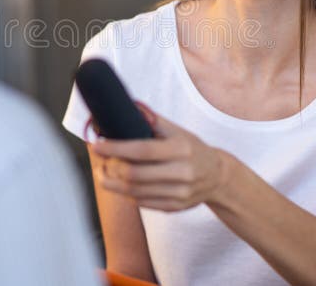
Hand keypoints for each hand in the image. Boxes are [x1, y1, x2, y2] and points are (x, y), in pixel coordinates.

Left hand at [91, 102, 231, 210]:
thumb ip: (153, 121)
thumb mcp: (177, 131)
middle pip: (136, 175)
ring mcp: (180, 193)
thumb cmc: (191, 148)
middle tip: (99, 162)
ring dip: (113, 184)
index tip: (97, 146)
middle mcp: (182, 173)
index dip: (116, 149)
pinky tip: (120, 185)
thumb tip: (128, 107)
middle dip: (111, 169)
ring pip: (136, 193)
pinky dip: (127, 194)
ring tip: (102, 174)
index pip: (142, 150)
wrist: (218, 176)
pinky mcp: (175, 207)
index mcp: (181, 149)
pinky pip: (143, 203)